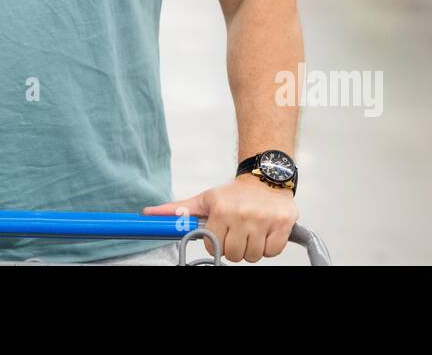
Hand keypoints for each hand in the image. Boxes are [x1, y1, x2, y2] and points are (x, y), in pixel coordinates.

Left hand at [143, 175, 299, 262]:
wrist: (265, 176)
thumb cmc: (233, 193)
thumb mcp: (205, 199)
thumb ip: (178, 210)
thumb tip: (147, 214)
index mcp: (221, 209)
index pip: (215, 245)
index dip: (218, 242)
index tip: (222, 231)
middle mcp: (243, 214)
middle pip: (235, 254)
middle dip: (235, 247)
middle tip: (238, 232)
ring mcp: (265, 220)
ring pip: (254, 256)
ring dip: (252, 248)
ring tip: (251, 231)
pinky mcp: (284, 223)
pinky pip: (273, 252)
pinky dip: (270, 247)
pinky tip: (265, 232)